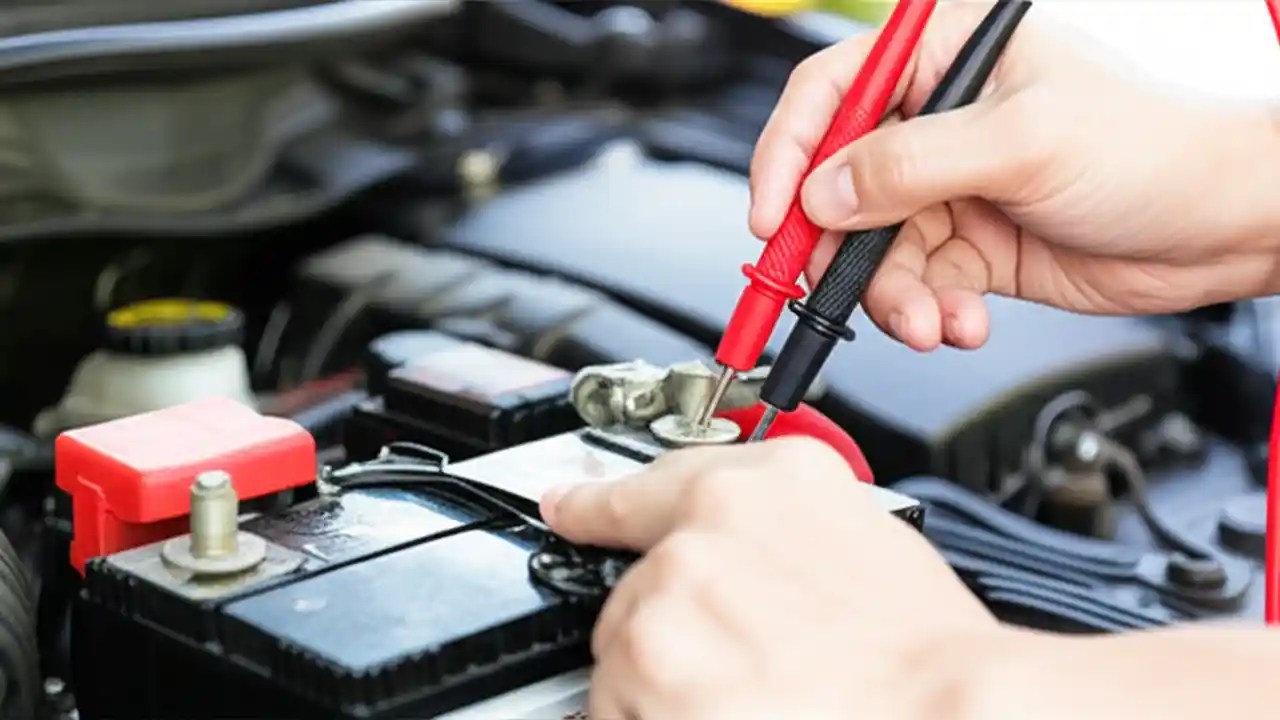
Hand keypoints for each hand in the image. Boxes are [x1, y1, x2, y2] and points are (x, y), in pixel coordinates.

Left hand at [540, 438, 997, 718]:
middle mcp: (698, 537)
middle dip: (677, 632)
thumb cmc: (922, 649)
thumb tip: (732, 546)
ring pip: (625, 657)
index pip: (646, 485)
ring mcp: (664, 608)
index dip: (598, 502)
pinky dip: (654, 719)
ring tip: (747, 699)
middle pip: (638, 592)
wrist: (950, 711)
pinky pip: (616, 708)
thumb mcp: (862, 535)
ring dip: (664, 686)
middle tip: (749, 663)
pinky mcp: (641, 677)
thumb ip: (774, 523)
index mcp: (755, 489)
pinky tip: (724, 717)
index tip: (566, 504)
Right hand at [750, 2, 1279, 351]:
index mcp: (944, 57)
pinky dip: (926, 313)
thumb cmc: (1152, 151)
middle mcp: (937, 120)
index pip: (833, 92)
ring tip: (926, 320)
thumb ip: (911, 167)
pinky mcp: (966, 245)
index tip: (774, 215)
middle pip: (839, 183)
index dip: (791, 153)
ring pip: (872, 249)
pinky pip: (913, 286)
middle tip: (831, 287)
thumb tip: (825, 195)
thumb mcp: (1022, 143)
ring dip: (891, 296)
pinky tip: (959, 321)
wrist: (1220, 230)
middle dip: (838, 248)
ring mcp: (949, 186)